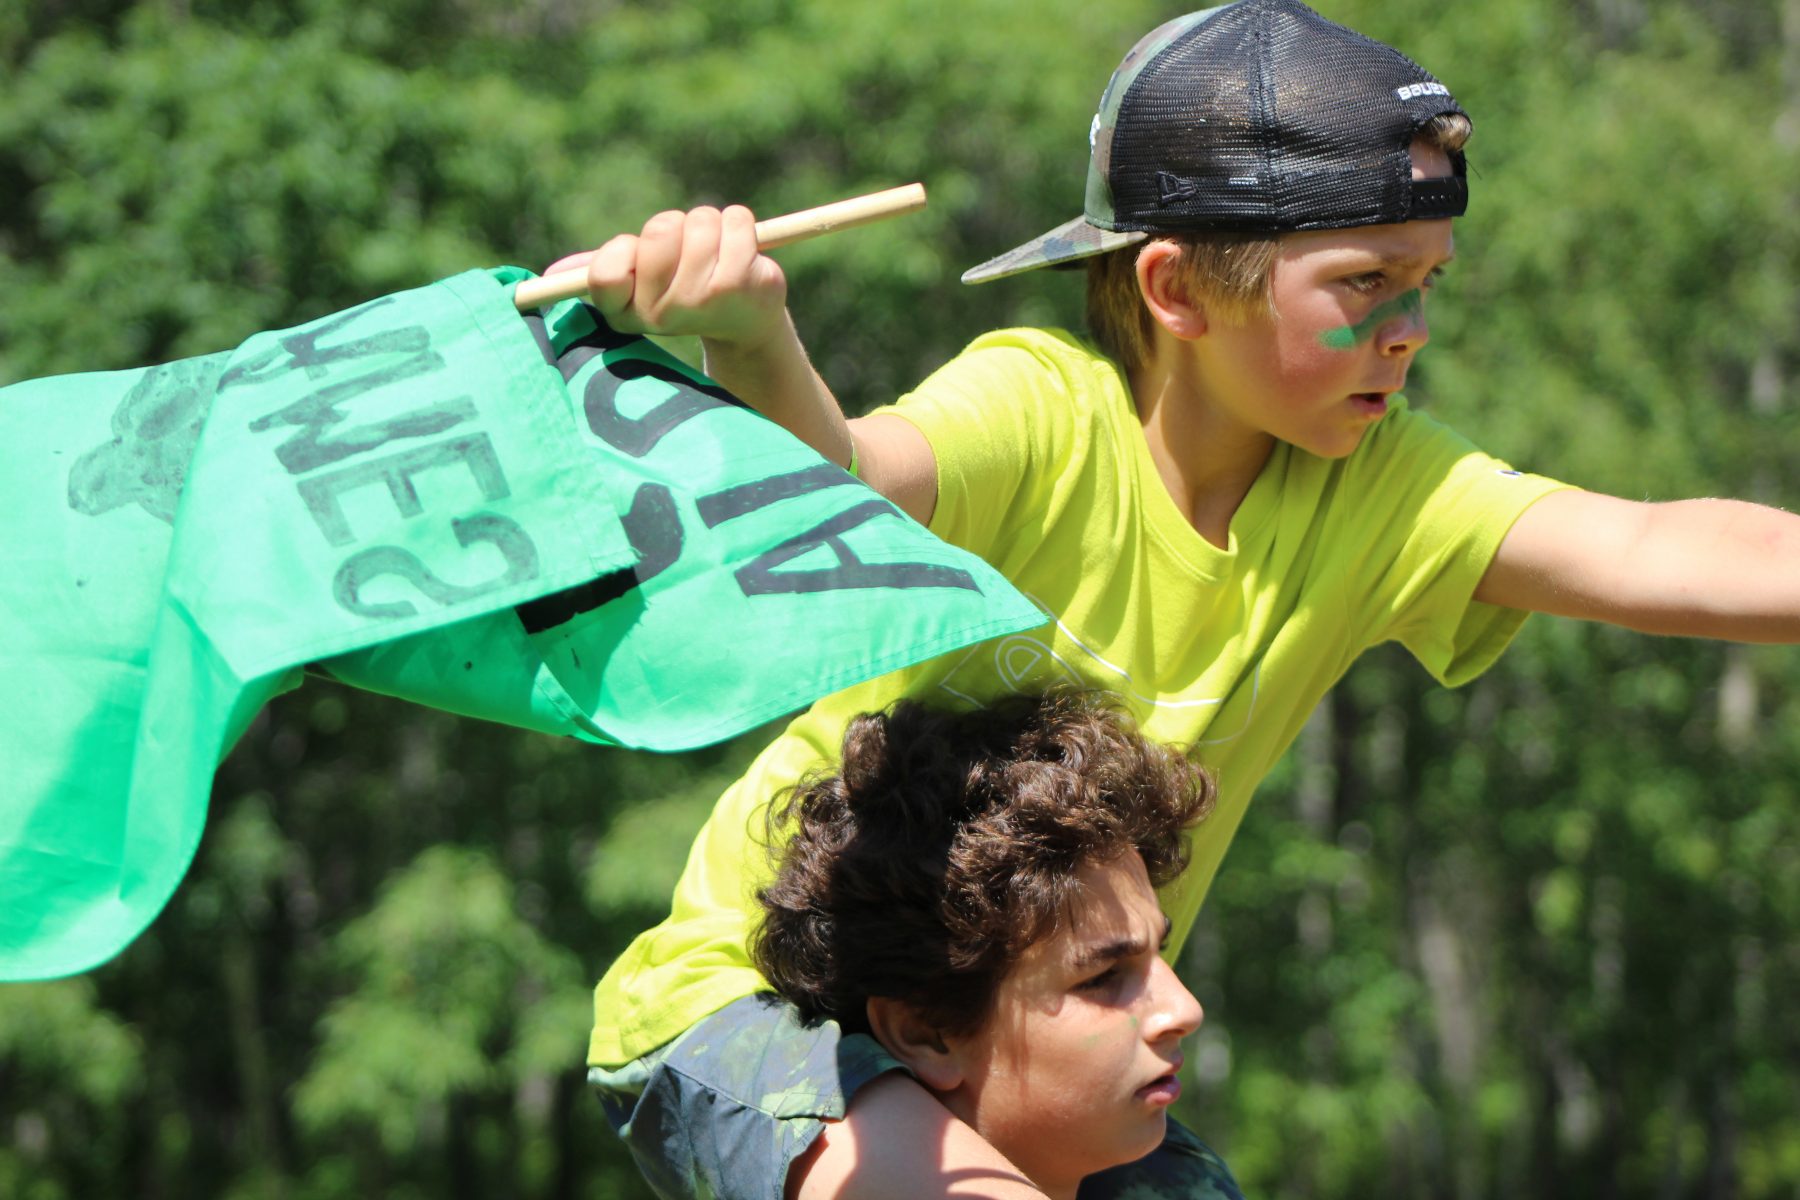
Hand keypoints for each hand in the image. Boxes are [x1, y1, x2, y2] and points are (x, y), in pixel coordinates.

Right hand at [547, 205, 787, 348]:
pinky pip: (735, 221)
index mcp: (625, 313)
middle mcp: (660, 316)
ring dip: (711, 223)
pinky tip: (744, 252)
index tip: (641, 259)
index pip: (606, 272)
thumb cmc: (684, 290)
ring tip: (718, 252)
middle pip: (658, 230)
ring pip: (699, 221)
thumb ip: (599, 270)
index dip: (626, 250)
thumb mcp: (638, 284)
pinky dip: (740, 223)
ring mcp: (702, 302)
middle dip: (676, 226)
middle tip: (689, 252)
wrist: (747, 320)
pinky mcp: (740, 285)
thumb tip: (550, 276)